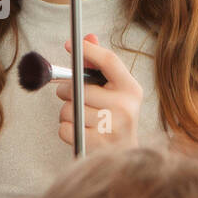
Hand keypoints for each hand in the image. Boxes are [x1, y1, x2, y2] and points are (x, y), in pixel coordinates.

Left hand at [55, 34, 142, 150]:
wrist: (126, 160)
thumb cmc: (115, 119)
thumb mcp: (115, 92)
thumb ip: (101, 66)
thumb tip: (88, 37)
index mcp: (132, 90)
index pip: (109, 61)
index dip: (88, 50)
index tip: (71, 44)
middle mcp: (126, 108)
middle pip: (79, 88)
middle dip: (67, 92)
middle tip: (69, 95)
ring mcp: (113, 128)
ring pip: (69, 110)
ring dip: (67, 113)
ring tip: (80, 117)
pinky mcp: (97, 146)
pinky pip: (65, 128)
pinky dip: (66, 130)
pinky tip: (80, 132)